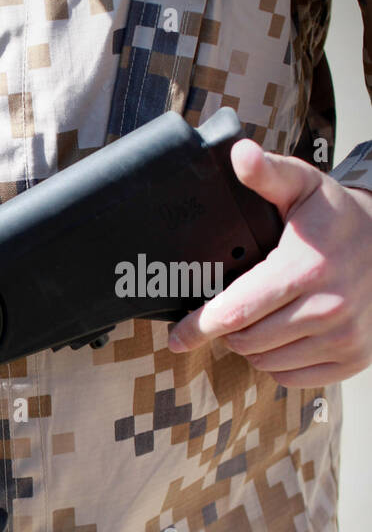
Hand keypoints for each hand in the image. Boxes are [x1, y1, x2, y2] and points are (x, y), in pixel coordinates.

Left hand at [167, 139, 371, 386]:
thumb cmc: (335, 218)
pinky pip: (292, 377)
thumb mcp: (303, 187)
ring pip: (265, 362)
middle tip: (234, 308)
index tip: (177, 336)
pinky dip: (279, 362)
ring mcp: (345, 336)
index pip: (237, 311)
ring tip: (261, 317)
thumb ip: (267, 174)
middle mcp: (329, 307)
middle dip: (229, 328)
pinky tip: (285, 335)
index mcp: (306, 268)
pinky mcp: (355, 358)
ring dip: (252, 346)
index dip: (200, 326)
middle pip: (246, 340)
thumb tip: (239, 154)